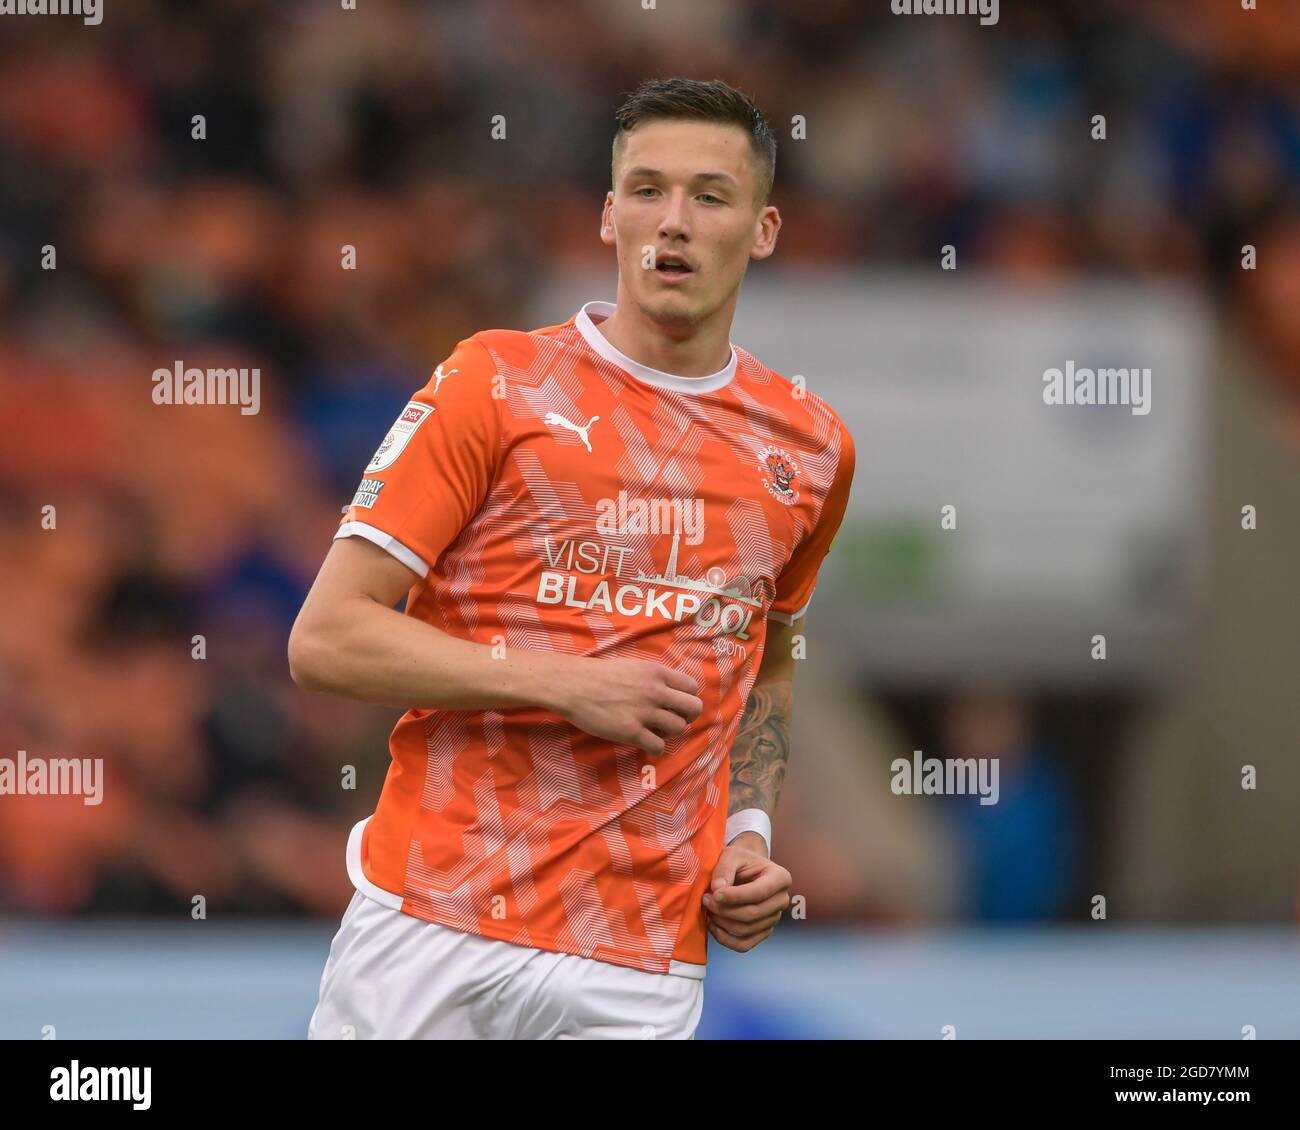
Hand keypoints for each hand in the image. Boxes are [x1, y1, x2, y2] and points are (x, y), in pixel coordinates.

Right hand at [552, 656, 702, 755]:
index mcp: (657, 672)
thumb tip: (669, 690)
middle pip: (693, 708)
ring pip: (679, 728)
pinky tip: (645, 743)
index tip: (676, 703)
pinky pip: (658, 746)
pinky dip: (655, 748)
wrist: (573, 686)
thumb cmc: (599, 674)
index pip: (692, 687)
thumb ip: (653, 677)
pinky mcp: (632, 732)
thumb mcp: (633, 666)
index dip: (686, 697)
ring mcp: (645, 713)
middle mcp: (656, 691)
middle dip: (687, 716)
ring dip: (670, 732)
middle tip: (674, 720)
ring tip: (656, 731)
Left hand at [703, 832, 790, 951]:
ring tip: (708, 909)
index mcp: (780, 878)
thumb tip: (718, 890)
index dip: (735, 896)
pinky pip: (745, 945)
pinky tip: (713, 926)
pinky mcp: (763, 932)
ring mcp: (774, 918)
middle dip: (725, 910)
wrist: (746, 870)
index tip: (715, 894)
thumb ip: (724, 869)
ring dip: (722, 923)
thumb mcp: (732, 855)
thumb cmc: (741, 861)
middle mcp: (782, 900)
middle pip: (753, 914)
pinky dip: (726, 939)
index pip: (759, 892)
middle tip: (706, 900)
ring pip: (746, 930)